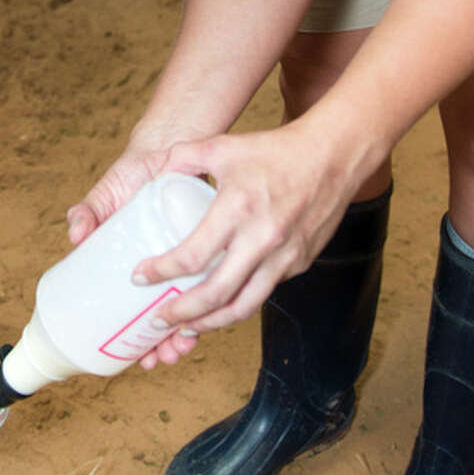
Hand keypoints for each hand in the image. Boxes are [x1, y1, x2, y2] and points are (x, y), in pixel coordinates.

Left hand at [129, 119, 365, 347]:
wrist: (334, 156)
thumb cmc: (276, 150)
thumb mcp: (223, 146)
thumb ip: (182, 157)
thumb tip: (151, 174)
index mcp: (238, 208)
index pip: (193, 256)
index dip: (162, 272)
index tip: (139, 276)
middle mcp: (262, 238)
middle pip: (216, 294)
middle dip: (182, 314)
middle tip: (159, 320)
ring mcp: (285, 256)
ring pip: (244, 306)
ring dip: (211, 322)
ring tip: (187, 328)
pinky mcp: (299, 263)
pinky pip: (264, 292)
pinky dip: (239, 304)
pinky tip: (220, 304)